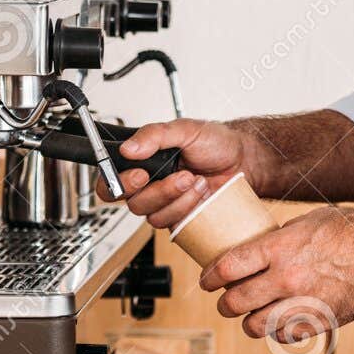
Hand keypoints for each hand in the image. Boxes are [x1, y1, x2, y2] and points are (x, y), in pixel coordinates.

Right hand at [95, 118, 251, 228]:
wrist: (243, 161)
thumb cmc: (215, 143)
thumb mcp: (185, 129)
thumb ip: (154, 134)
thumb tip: (129, 147)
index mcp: (142, 160)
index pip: (110, 178)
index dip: (117, 182)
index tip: (141, 174)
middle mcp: (149, 183)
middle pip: (130, 201)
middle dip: (157, 190)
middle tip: (178, 175)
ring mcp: (163, 202)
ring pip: (151, 214)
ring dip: (177, 197)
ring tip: (195, 178)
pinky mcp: (179, 218)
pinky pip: (171, 224)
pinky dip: (187, 208)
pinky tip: (201, 192)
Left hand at [198, 207, 353, 340]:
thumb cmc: (348, 231)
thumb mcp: (306, 222)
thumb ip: (277, 238)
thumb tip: (256, 248)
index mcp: (279, 248)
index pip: (228, 267)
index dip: (210, 277)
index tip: (206, 280)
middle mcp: (286, 278)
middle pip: (235, 301)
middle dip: (225, 303)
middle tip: (225, 300)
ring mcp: (302, 303)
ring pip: (256, 325)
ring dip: (248, 321)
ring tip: (250, 315)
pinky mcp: (319, 322)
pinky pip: (285, 336)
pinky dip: (276, 332)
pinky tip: (278, 322)